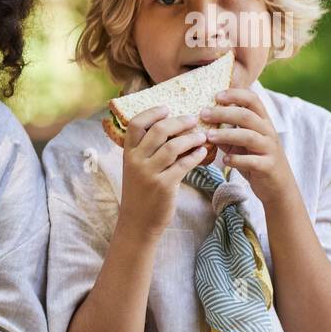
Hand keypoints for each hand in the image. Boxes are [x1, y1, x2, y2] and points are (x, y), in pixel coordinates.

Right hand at [116, 107, 209, 237]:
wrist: (137, 222)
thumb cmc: (140, 192)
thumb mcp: (136, 169)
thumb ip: (147, 151)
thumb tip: (172, 129)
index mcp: (128, 153)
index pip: (137, 124)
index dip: (153, 112)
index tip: (167, 108)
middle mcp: (136, 160)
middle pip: (159, 130)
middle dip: (179, 121)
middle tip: (193, 119)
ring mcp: (149, 173)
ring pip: (173, 146)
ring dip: (191, 138)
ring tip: (202, 136)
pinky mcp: (164, 185)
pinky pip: (183, 165)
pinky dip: (195, 156)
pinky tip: (202, 152)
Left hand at [200, 88, 297, 205]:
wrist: (277, 184)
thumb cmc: (254, 158)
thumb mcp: (240, 141)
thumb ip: (227, 129)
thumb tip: (202, 118)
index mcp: (262, 121)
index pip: (252, 100)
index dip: (235, 94)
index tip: (216, 95)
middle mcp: (268, 132)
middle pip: (247, 116)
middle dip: (224, 113)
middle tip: (203, 113)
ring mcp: (269, 149)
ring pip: (249, 137)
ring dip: (226, 134)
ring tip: (209, 136)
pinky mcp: (267, 166)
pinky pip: (252, 161)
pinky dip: (237, 159)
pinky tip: (224, 160)